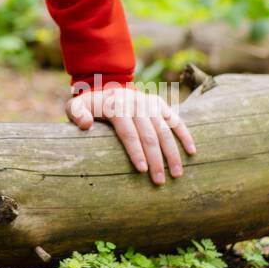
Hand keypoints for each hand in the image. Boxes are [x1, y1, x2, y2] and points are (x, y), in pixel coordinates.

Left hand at [66, 85, 195, 184]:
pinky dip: (185, 135)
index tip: (142, 170)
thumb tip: (86, 124)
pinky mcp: (160, 104)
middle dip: (156, 159)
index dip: (135, 151)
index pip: (128, 132)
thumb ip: (76, 113)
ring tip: (177, 174)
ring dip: (172, 153)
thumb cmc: (90, 105)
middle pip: (148, 134)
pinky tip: (192, 152)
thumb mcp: (76, 106)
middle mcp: (135, 103)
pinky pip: (175, 120)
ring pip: (164, 130)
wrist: (107, 86)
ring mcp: (149, 103)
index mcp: (115, 106)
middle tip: (160, 181)